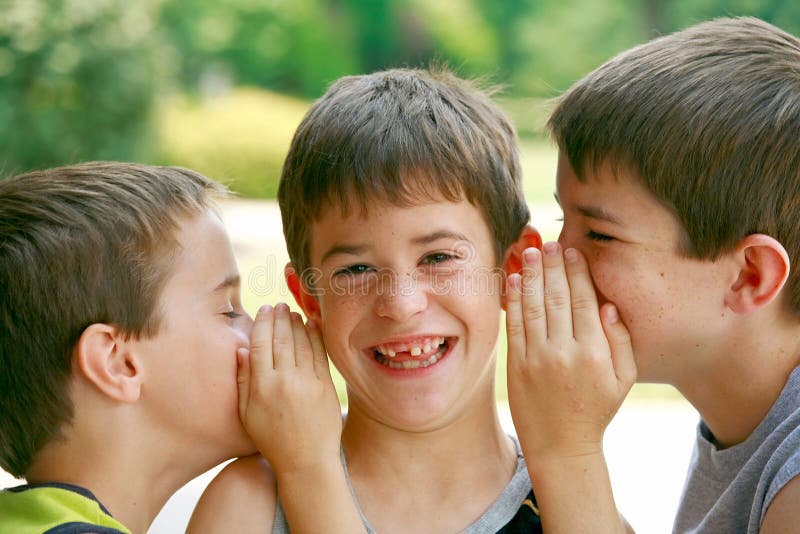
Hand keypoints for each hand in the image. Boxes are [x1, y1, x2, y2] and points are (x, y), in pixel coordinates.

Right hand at [237, 303, 341, 475]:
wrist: (307, 460)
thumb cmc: (272, 439)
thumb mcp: (247, 414)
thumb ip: (243, 381)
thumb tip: (242, 350)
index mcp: (262, 387)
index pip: (260, 344)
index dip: (262, 324)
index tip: (263, 310)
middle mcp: (284, 381)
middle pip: (281, 339)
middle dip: (279, 318)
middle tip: (278, 305)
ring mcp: (307, 382)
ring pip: (301, 343)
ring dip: (297, 323)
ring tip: (292, 312)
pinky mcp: (326, 386)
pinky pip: (319, 354)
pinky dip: (315, 336)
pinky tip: (312, 324)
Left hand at [506, 242, 635, 458]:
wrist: (562, 445)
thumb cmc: (596, 409)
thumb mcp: (623, 379)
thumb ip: (621, 340)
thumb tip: (608, 304)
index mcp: (594, 352)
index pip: (583, 300)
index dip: (576, 272)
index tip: (571, 252)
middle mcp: (564, 352)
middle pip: (557, 297)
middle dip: (552, 266)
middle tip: (548, 242)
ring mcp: (537, 358)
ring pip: (533, 306)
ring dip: (532, 275)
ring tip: (530, 252)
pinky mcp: (516, 366)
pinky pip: (514, 326)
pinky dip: (513, 301)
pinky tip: (515, 280)